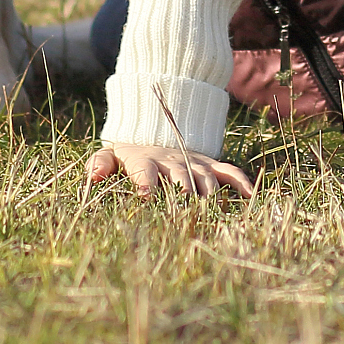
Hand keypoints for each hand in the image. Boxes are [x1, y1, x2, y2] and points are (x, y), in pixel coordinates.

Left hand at [87, 143, 254, 197]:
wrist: (155, 131)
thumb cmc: (130, 155)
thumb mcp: (111, 156)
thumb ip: (99, 164)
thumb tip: (93, 176)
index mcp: (145, 161)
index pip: (144, 172)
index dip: (145, 183)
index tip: (147, 196)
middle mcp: (172, 161)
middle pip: (179, 177)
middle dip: (183, 193)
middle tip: (186, 211)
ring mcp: (193, 163)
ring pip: (204, 177)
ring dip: (209, 193)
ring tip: (212, 212)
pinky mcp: (210, 165)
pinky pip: (229, 172)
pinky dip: (241, 183)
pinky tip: (251, 197)